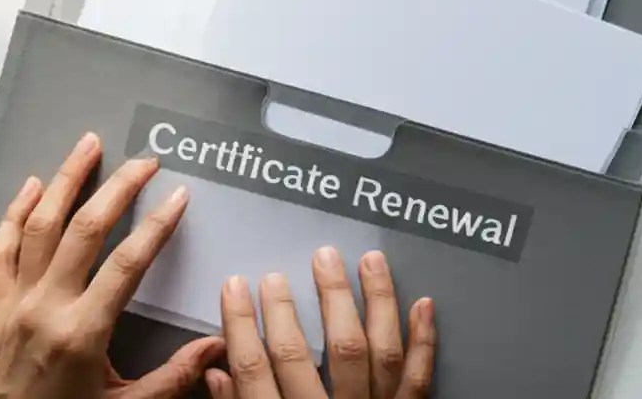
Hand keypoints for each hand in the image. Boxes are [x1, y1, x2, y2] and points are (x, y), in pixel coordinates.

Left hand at [0, 133, 224, 398]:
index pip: (127, 264)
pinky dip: (15, 212)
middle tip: (145, 161)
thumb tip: (218, 346)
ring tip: (88, 145)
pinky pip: (0, 247)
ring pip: (39, 225)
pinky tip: (34, 186)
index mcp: (82, 332)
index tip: (178, 196)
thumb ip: (173, 378)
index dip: (156, 225)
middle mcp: (45, 308)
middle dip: (119, 188)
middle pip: (85, 230)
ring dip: (66, 181)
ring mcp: (14, 302)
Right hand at [206, 247, 435, 398]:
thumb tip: (216, 370)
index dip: (241, 324)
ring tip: (364, 260)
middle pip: (310, 355)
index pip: (256, 371)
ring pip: (372, 354)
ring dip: (368, 302)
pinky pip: (419, 380)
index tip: (235, 286)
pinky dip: (425, 341)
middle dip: (294, 306)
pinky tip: (424, 302)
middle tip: (284, 270)